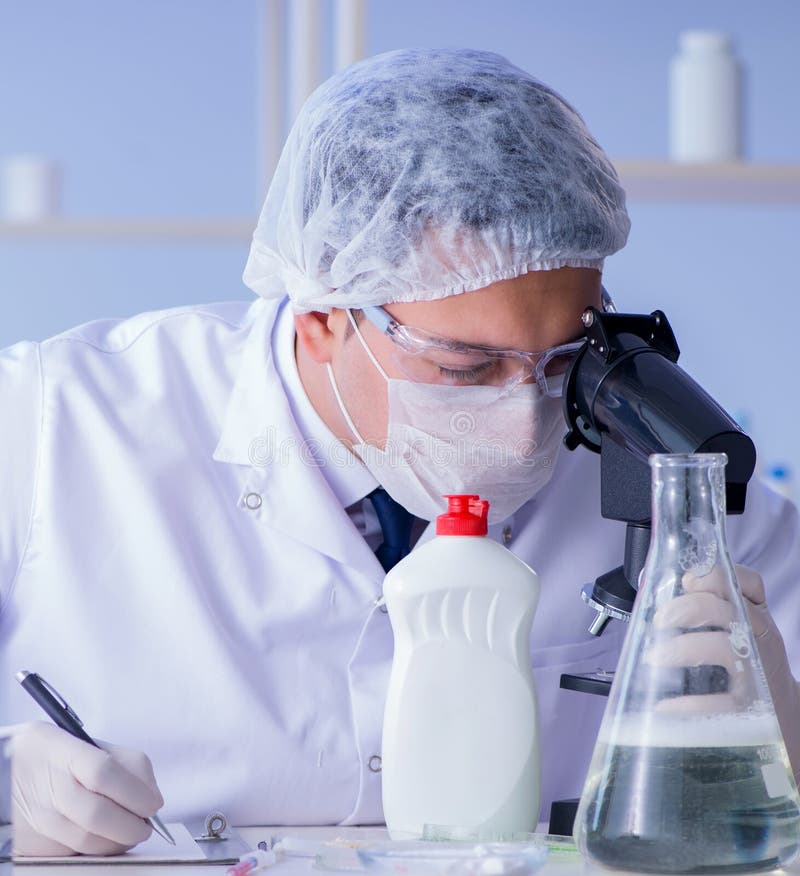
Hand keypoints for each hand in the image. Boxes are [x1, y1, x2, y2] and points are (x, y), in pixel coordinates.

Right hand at [11, 722, 163, 855]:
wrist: (8, 772)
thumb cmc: (58, 755)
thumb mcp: (90, 742)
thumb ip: (127, 762)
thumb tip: (152, 797)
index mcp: (63, 752)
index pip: (103, 773)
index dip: (134, 792)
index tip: (153, 804)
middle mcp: (47, 786)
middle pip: (96, 815)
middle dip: (130, 826)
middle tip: (146, 827)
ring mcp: (37, 817)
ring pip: (87, 842)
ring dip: (117, 842)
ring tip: (129, 832)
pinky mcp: (31, 843)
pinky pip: (74, 852)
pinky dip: (97, 849)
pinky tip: (105, 837)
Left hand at [645, 564, 799, 778]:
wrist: (782, 717)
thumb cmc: (746, 664)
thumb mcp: (736, 630)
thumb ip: (704, 606)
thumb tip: (654, 588)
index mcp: (755, 616)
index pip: (748, 583)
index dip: (716, 576)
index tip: (687, 582)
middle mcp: (759, 639)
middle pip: (729, 610)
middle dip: (689, 608)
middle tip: (660, 620)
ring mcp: (757, 672)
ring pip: (723, 648)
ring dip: (683, 648)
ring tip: (654, 657)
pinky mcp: (751, 708)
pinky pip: (722, 703)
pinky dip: (690, 704)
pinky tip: (665, 706)